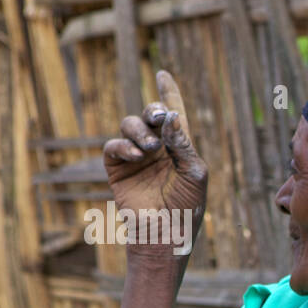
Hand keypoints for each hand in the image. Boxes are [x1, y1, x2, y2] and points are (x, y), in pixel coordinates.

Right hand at [102, 69, 207, 266]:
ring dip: (139, 130)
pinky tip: (136, 155)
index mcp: (179, 148)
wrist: (165, 233)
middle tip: (159, 117)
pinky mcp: (117, 169)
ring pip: (129, 125)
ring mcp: (135, 157)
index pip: (174, 115)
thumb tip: (172, 116)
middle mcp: (157, 149)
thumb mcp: (194, 173)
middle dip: (154, 110)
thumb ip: (183, 144)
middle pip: (149, 114)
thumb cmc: (187, 207)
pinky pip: (113, 146)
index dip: (169, 94)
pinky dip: (123, 145)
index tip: (163, 73)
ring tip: (150, 148)